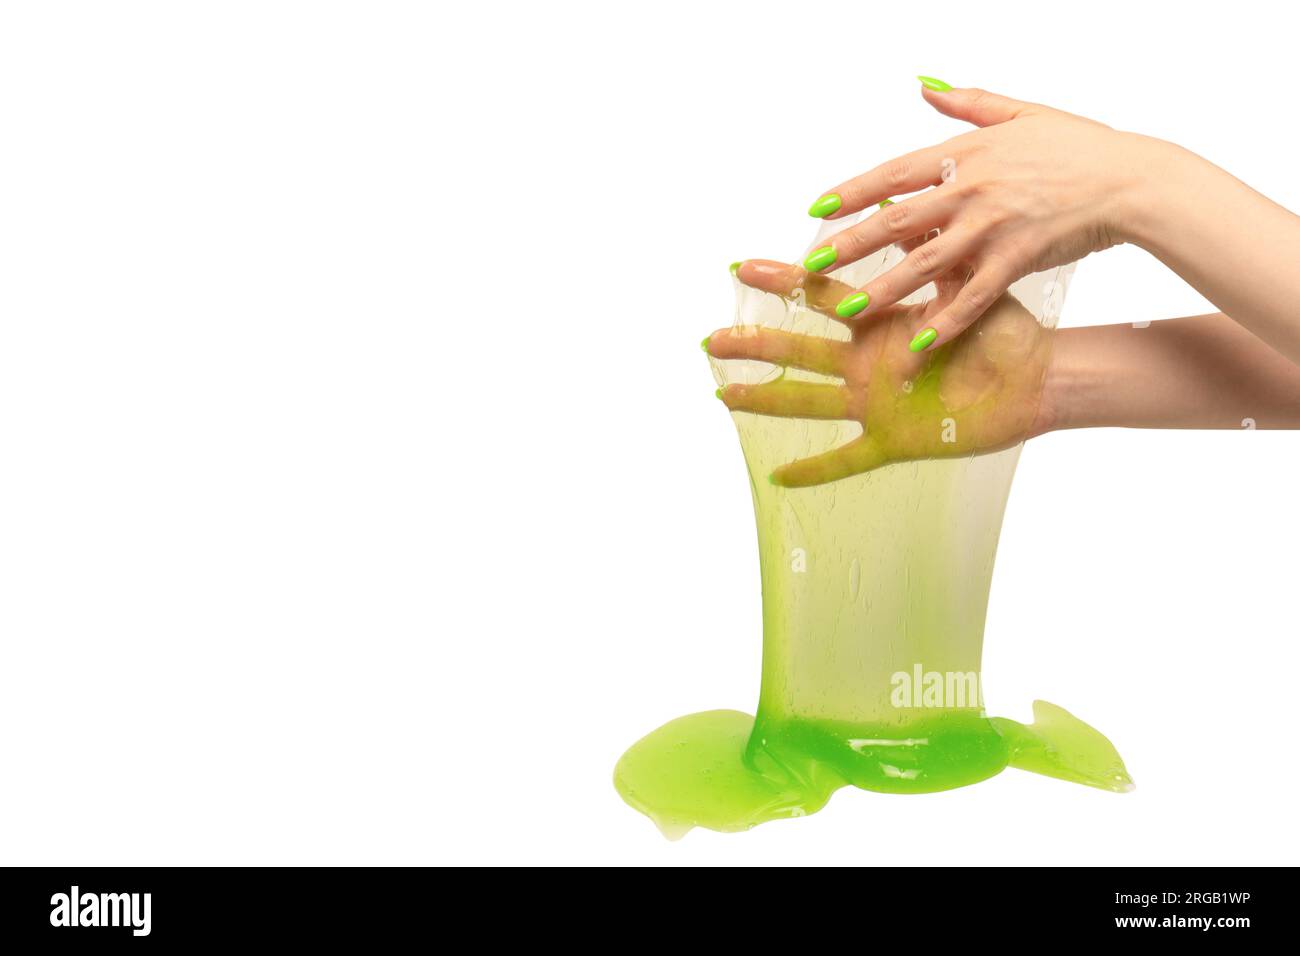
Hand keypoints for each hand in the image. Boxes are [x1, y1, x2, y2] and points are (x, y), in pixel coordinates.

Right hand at [705, 260, 1052, 486]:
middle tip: (711, 338)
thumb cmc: (1005, 332)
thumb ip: (927, 256)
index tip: (741, 266)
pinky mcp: (894, 440)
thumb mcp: (962, 287)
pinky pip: (847, 459)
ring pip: (808, 402)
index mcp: (879, 326)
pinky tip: (777, 475)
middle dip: (754, 343)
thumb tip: (902, 207)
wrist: (1038, 378)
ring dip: (765, 399)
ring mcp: (875, 404)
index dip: (781, 282)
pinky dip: (814, 469)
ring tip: (725, 396)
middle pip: (798, 350)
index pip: (820, 298)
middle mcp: (866, 365)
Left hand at [800, 82, 1168, 351]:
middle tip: (811, 267)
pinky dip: (944, 320)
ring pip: (926, 262)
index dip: (853, 192)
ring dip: (883, 289)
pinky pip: (973, 296)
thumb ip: (969, 103)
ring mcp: (994, 225)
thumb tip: (924, 87)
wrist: (1131, 180)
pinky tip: (916, 342)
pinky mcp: (1018, 258)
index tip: (817, 211)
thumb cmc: (1079, 148)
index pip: (895, 172)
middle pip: (898, 220)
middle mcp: (973, 188)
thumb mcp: (1022, 113)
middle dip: (850, 245)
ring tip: (848, 310)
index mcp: (967, 152)